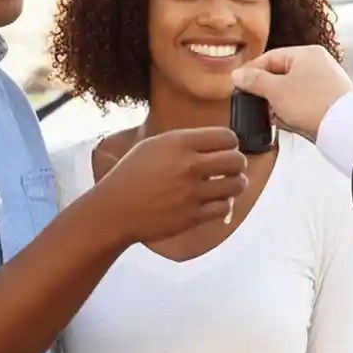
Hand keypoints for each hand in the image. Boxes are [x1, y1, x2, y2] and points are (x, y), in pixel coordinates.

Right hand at [94, 127, 246, 243]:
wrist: (115, 210)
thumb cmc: (132, 175)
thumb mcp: (153, 146)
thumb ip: (185, 142)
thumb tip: (216, 143)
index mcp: (179, 143)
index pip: (226, 137)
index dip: (230, 143)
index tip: (226, 148)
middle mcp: (189, 165)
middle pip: (237, 160)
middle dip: (237, 163)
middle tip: (230, 167)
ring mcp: (192, 192)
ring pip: (236, 184)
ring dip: (235, 183)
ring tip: (228, 184)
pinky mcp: (193, 216)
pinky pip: (224, 207)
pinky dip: (223, 204)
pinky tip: (215, 201)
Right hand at [231, 45, 352, 141]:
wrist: (343, 127)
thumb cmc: (312, 103)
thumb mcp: (275, 90)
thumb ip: (254, 81)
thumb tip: (237, 74)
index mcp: (306, 53)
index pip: (270, 57)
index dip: (251, 71)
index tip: (238, 84)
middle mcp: (318, 64)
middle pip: (281, 74)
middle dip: (266, 91)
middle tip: (253, 103)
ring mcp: (325, 83)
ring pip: (292, 90)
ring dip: (278, 103)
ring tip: (271, 115)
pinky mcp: (329, 102)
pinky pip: (303, 103)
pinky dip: (292, 111)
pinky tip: (286, 122)